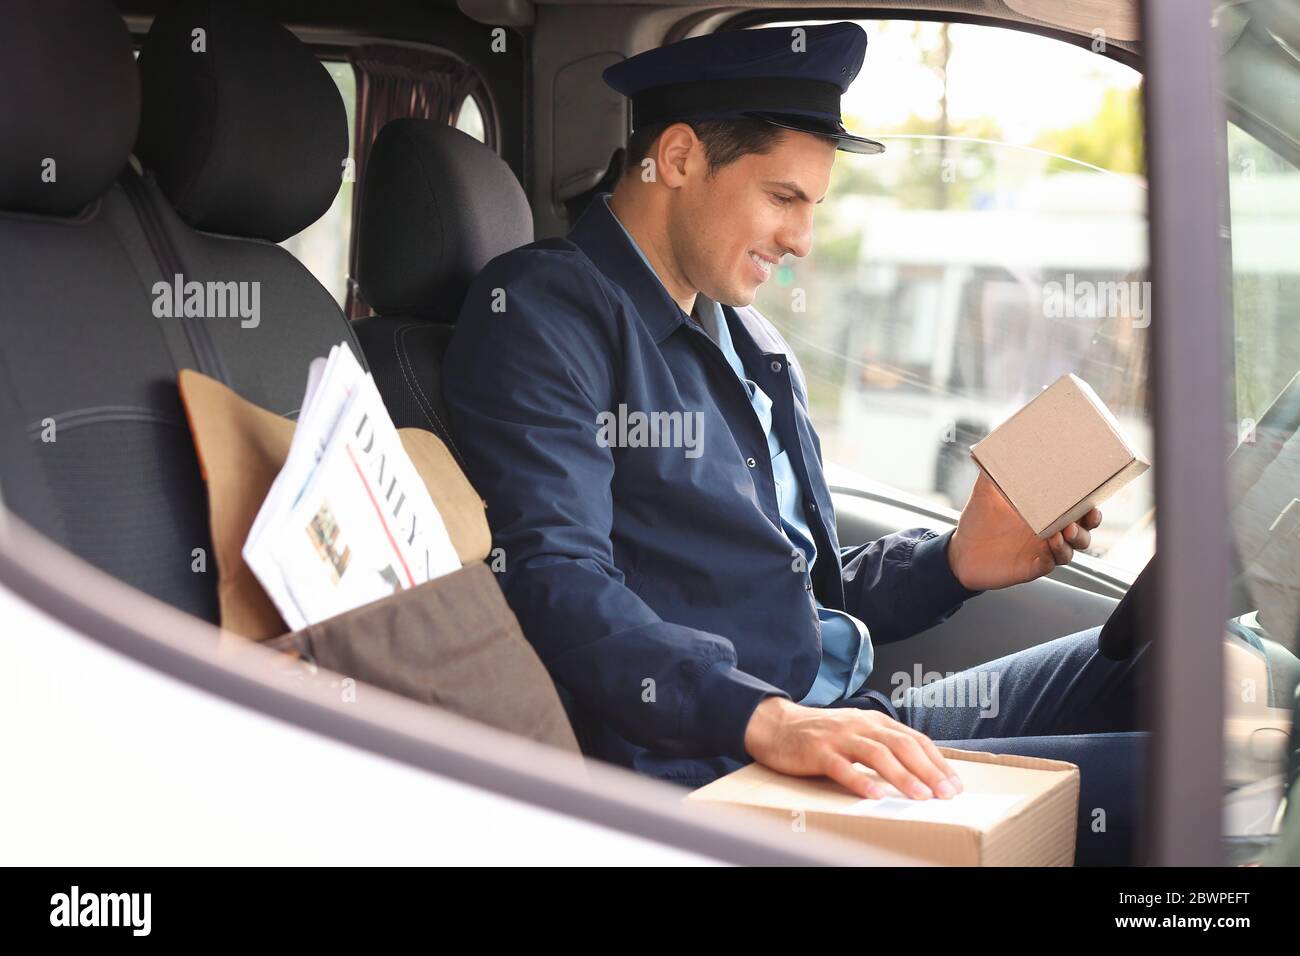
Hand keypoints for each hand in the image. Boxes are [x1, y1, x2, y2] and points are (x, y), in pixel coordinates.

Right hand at [743, 697, 962, 799]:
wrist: (777, 725)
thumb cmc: (821, 735)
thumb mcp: (857, 733)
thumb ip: (884, 745)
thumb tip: (919, 770)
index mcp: (874, 721)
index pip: (914, 739)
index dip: (937, 762)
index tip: (954, 785)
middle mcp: (860, 726)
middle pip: (901, 745)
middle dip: (928, 770)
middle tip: (946, 794)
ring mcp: (839, 738)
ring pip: (877, 754)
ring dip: (902, 776)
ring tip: (921, 797)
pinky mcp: (818, 752)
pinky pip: (842, 767)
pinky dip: (860, 781)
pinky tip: (874, 796)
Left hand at [947, 471, 1101, 589]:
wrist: (960, 551)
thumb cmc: (978, 521)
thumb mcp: (985, 492)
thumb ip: (993, 471)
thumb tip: (995, 445)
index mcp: (1043, 514)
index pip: (1076, 511)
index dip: (1089, 507)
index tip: (1091, 500)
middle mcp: (1048, 533)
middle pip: (1082, 532)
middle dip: (1086, 526)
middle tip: (1081, 517)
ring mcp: (1041, 551)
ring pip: (1071, 550)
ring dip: (1071, 542)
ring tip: (1061, 532)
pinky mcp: (1031, 568)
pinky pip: (1050, 566)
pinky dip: (1053, 558)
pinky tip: (1047, 552)